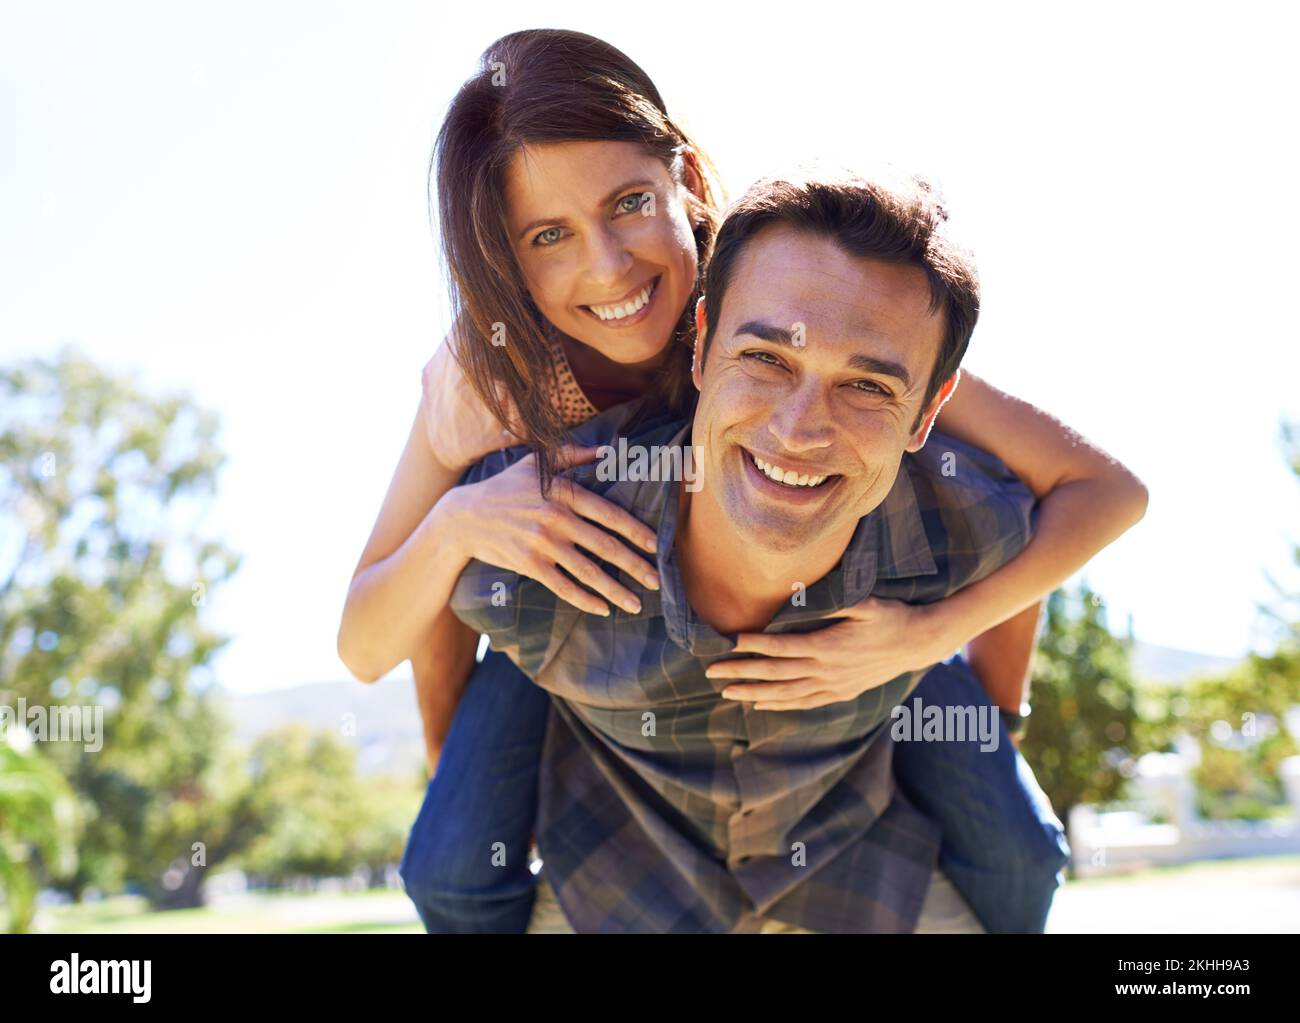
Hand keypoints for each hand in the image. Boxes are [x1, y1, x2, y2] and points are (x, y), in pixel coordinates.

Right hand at [442, 444, 659, 615]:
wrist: (464, 517)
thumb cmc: (505, 487)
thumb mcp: (535, 463)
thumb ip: (572, 454)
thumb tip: (607, 451)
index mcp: (563, 493)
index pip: (609, 514)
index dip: (635, 531)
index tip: (655, 546)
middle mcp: (556, 519)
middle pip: (605, 546)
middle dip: (635, 566)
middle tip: (657, 581)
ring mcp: (542, 544)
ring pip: (588, 571)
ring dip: (615, 590)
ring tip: (635, 604)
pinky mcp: (529, 565)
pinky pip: (563, 587)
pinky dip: (585, 600)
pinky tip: (602, 609)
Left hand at [706, 597, 952, 710]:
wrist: (918, 643)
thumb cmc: (891, 615)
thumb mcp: (866, 602)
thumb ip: (835, 601)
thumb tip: (802, 593)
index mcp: (830, 645)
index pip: (784, 646)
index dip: (757, 645)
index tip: (732, 641)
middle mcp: (828, 670)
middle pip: (776, 673)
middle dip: (742, 672)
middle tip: (711, 672)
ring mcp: (833, 685)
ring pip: (786, 693)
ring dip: (754, 693)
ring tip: (726, 692)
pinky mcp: (840, 693)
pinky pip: (804, 702)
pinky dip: (780, 704)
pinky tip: (759, 704)